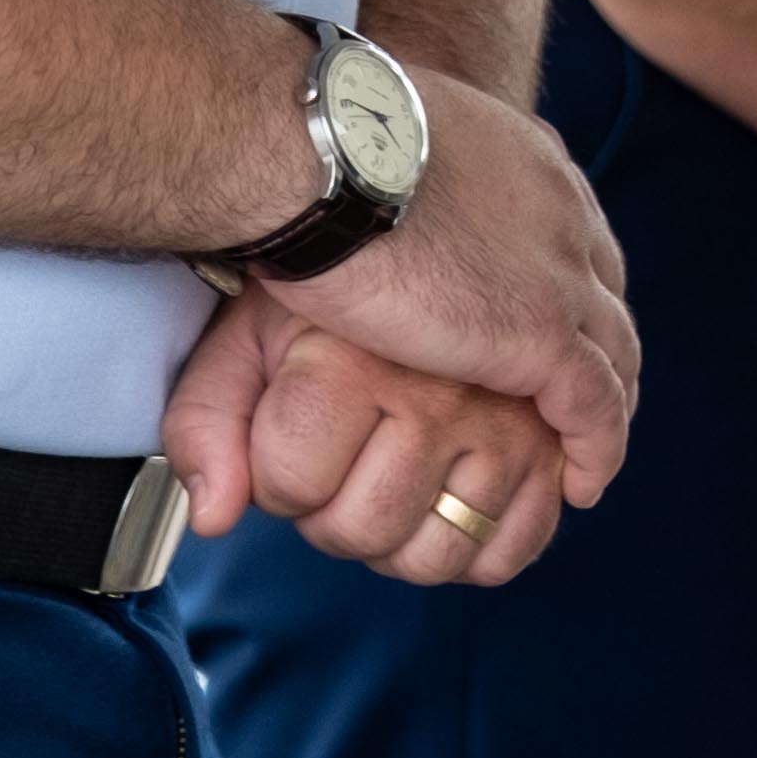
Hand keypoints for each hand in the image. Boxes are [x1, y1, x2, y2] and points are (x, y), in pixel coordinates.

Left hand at [160, 283, 574, 584]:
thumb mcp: (245, 334)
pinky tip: (455, 511)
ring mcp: (503, 419)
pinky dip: (487, 548)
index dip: (270, 476)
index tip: (282, 441)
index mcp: (355, 367)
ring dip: (404, 542)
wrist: (410, 206)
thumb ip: (207, 422)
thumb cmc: (321, 277)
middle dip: (333, 518)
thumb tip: (212, 517)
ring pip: (440, 551)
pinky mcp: (550, 433)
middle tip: (339, 469)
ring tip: (393, 484)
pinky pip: (522, 537)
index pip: (288, 486)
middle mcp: (437, 398)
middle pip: (364, 530)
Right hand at [278, 64, 637, 502]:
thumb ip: (392, 190)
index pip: (570, 235)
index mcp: (527, 160)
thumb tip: (349, 214)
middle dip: (596, 345)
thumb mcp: (377, 158)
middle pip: (602, 293)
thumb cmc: (320, 145)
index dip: (566, 286)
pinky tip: (583, 482)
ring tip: (584, 454)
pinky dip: (596, 445)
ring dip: (603, 406)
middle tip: (574, 399)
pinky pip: (594, 405)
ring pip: (612, 354)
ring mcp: (561, 273)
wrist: (322, 152)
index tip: (548, 324)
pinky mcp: (543, 332)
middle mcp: (563, 212)